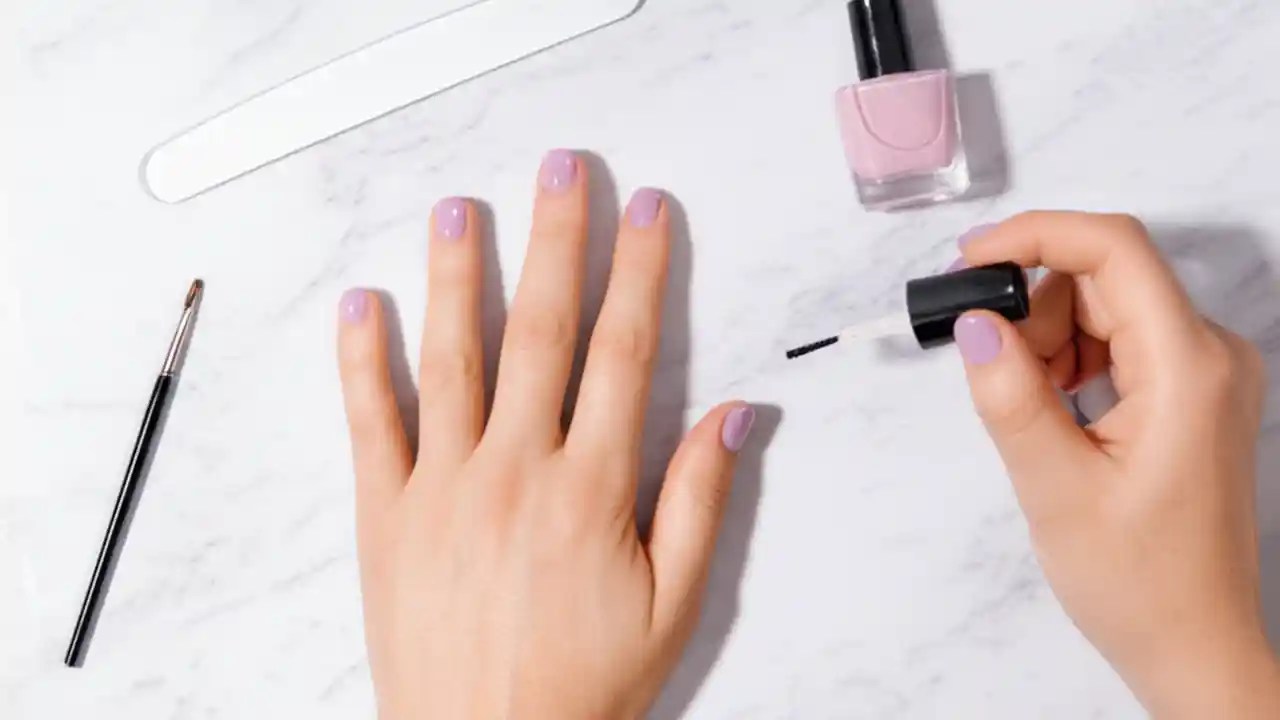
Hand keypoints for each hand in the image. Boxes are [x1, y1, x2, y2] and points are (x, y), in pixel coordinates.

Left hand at [335, 151, 754, 718]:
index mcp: (591, 488)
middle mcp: (516, 469)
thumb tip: (735, 417)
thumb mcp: (673, 605)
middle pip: (543, 331)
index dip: (640, 273)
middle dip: (557, 240)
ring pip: (452, 357)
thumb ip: (701, 502)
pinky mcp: (386, 514)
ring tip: (461, 209)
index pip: (625, 354)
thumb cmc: (581, 687)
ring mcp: (444, 486)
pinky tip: (365, 305)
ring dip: (459, 275)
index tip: (646, 215)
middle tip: (562, 170)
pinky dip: (363, 360)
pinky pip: (371, 421)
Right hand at [955, 212, 1277, 717]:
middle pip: (1105, 275)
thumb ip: (1010, 396)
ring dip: (1048, 338)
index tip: (971, 261)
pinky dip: (1071, 360)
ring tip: (1032, 412)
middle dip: (1033, 307)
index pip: (1114, 248)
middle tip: (997, 373)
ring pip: (1106, 305)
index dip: (1035, 235)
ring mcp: (1204, 371)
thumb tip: (973, 322)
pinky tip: (1056, 413)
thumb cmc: (1139, 581)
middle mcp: (1210, 354)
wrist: (1193, 643)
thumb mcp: (1055, 488)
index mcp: (1188, 368)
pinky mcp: (1189, 391)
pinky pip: (1118, 340)